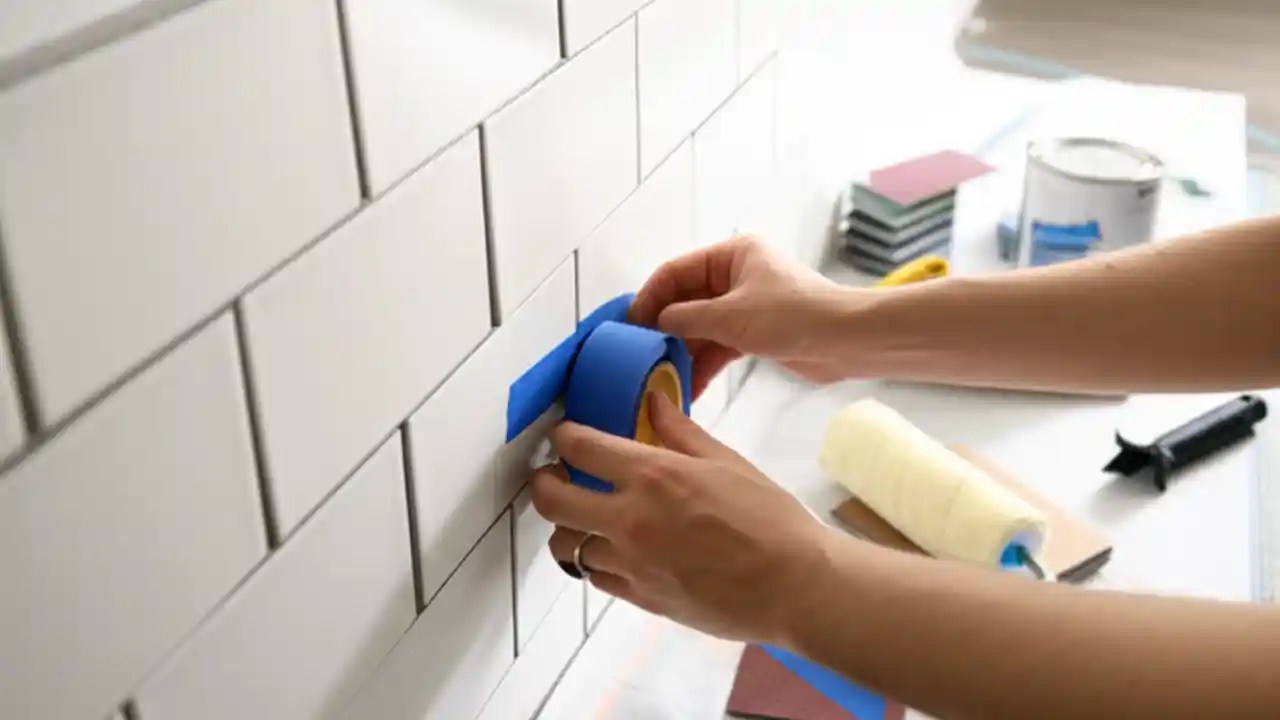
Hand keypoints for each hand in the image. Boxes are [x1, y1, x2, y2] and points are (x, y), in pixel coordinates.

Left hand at [531, 390, 834, 644]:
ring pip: (568, 545)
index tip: (566, 436)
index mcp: (655, 476)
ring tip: (585, 517)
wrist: (794, 586)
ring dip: (570, 527)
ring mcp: (632, 563)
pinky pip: (595, 577)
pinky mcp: (641, 597)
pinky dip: (595, 561)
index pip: (580, 448)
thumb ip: (681, 432)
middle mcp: (632, 520)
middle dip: (543, 483)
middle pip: (552, 501)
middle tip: (552, 476)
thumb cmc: (770, 522)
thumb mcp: (727, 462)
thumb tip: (655, 404)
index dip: (564, 437)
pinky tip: (613, 549)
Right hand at [629, 235, 854, 393]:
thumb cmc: (793, 316)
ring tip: (658, 377)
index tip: (628, 326)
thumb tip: (655, 324)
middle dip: (664, 329)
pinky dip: (703, 364)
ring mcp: (745, 305)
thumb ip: (686, 319)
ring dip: (682, 352)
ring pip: (700, 327)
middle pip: (686, 300)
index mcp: (732, 254)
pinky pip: (718, 346)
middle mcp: (736, 275)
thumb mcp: (731, 316)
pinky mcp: (755, 332)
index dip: (649, 298)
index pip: (675, 272)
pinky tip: (686, 388)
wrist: (847, 341)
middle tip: (638, 356)